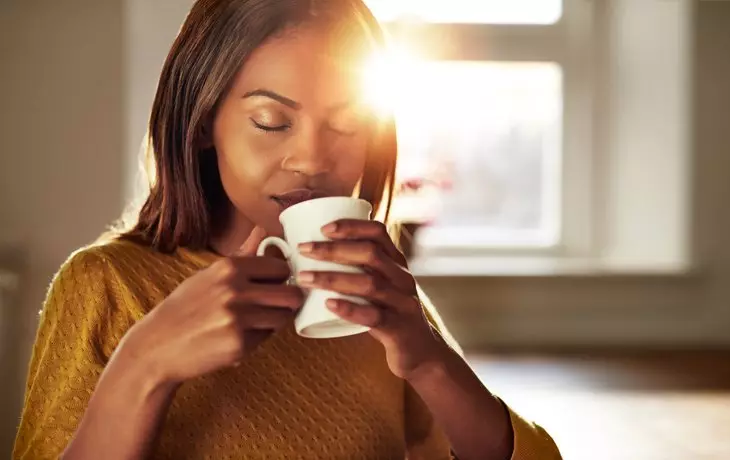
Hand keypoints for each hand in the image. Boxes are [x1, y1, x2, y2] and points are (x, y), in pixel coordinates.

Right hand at [120, 227, 302, 385]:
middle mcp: (235, 289)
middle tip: (276, 306)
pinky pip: (266, 338)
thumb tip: (262, 229)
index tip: (275, 286)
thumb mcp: (210, 275)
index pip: (281, 268)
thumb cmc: (185, 308)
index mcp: (229, 267)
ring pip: (283, 317)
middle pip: (292, 294)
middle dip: (289, 301)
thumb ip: (243, 255)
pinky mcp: (239, 344)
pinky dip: (258, 338)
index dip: (282, 279)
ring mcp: (238, 317)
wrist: (158, 346)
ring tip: (255, 322)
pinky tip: (238, 337)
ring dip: (274, 321)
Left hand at [296, 220, 447, 379]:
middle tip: (304, 249)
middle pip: (370, 254)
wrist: (420, 353)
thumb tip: (309, 257)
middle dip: (334, 249)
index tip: (323, 229)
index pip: (377, 233)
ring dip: (333, 278)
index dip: (351, 226)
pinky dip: (350, 309)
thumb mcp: (378, 287)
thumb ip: (356, 271)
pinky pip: (374, 316)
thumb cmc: (388, 314)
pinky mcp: (400, 329)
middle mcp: (402, 278)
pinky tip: (329, 304)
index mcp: (396, 263)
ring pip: (370, 284)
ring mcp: (403, 303)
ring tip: (304, 278)